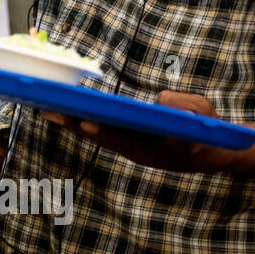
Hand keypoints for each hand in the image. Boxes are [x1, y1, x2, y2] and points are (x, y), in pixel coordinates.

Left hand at [42, 90, 239, 172]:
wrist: (208, 153)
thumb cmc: (205, 131)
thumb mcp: (203, 115)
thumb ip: (184, 106)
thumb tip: (158, 100)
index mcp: (155, 149)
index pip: (124, 140)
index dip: (105, 132)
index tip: (85, 123)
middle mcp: (136, 152)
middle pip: (101, 137)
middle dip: (74, 124)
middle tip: (48, 110)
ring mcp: (128, 149)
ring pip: (96, 135)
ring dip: (71, 123)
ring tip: (45, 107)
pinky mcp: (124, 143)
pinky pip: (99, 132)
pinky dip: (81, 122)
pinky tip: (63, 110)